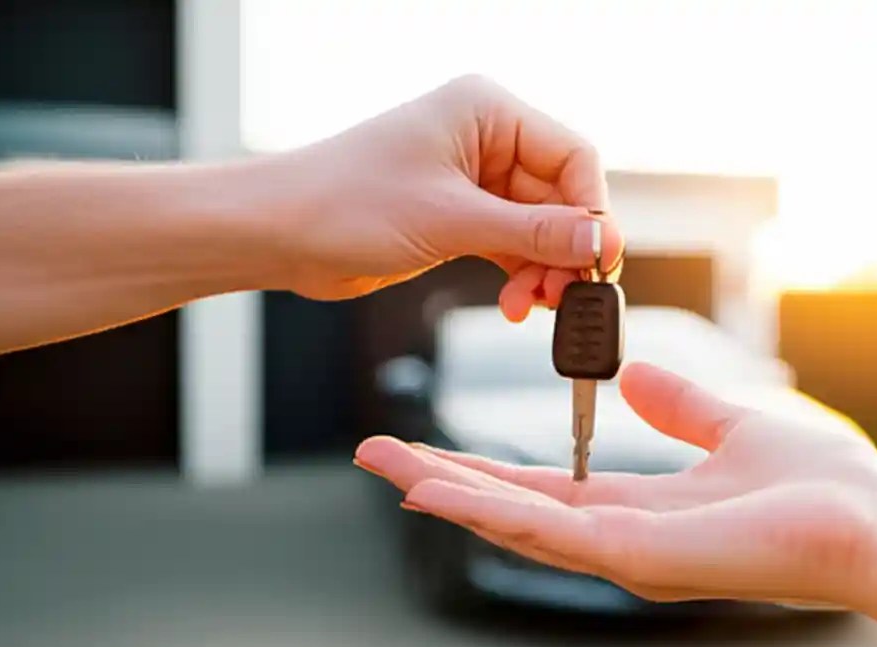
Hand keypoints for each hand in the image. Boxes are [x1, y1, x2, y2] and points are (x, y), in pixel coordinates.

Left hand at [245, 74, 623, 320]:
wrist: (277, 234)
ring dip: (544, 270)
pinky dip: (521, 275)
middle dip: (565, 250)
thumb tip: (599, 241)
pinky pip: (513, 247)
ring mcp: (473, 182)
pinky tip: (517, 302)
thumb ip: (533, 232)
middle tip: (565, 295)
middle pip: (561, 198)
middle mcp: (485, 141)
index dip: (592, 211)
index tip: (598, 260)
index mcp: (487, 112)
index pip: (573, 157)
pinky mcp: (458, 219)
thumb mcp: (450, 219)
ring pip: (540, 229)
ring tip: (531, 304)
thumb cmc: (344, 202)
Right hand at [355, 362, 876, 611]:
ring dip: (447, 493)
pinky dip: (488, 510)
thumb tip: (635, 373)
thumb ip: (680, 405)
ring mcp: (625, 553)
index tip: (431, 445)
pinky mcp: (639, 556)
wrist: (876, 527)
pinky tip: (440, 488)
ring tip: (385, 466)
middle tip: (373, 454)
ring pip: (514, 523)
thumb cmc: (822, 487)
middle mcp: (621, 539)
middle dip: (441, 481)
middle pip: (510, 509)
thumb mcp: (732, 426)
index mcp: (640, 507)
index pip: (542, 490)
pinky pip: (550, 532)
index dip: (482, 468)